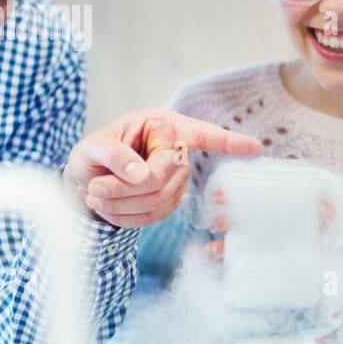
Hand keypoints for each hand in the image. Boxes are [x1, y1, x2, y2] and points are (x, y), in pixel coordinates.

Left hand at [64, 108, 261, 228]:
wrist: (87, 178)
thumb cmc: (93, 154)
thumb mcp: (92, 146)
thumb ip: (113, 155)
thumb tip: (140, 174)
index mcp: (164, 126)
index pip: (202, 134)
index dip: (228, 142)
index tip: (254, 147)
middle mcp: (177, 151)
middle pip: (164, 178)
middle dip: (124, 189)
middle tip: (94, 189)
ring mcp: (177, 180)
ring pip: (157, 201)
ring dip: (120, 205)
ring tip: (96, 195)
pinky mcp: (170, 203)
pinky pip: (153, 217)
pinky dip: (125, 217)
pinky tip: (109, 206)